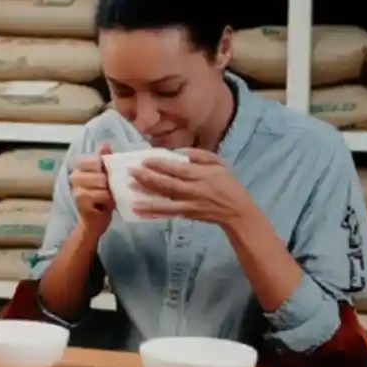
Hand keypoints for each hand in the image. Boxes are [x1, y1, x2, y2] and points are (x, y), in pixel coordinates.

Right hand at [69, 142, 114, 233]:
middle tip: (112, 188)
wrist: (94, 222)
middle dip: (109, 180)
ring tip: (111, 196)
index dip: (104, 166)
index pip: (94, 159)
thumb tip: (104, 144)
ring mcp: (75, 189)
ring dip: (109, 190)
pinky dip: (107, 199)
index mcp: (79, 167)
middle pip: (99, 171)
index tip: (109, 175)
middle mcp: (74, 177)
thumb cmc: (102, 197)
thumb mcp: (106, 177)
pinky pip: (98, 195)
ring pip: (100, 183)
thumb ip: (105, 160)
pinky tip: (108, 203)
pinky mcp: (79, 202)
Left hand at [130, 147, 252, 225]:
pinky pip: (166, 213)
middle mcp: (193, 191)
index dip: (161, 165)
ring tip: (129, 189)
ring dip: (146, 195)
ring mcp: (188, 205)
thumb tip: (180, 151)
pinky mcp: (186, 215)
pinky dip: (152, 212)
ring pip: (164, 200)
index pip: (178, 169)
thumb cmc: (228, 185)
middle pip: (168, 184)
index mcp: (202, 176)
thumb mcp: (219, 164)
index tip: (145, 160)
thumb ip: (200, 155)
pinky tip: (137, 210)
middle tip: (130, 171)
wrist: (237, 211)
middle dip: (147, 177)